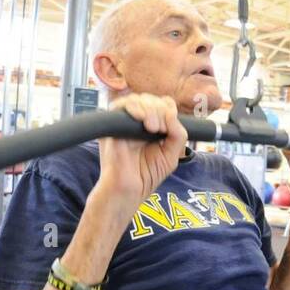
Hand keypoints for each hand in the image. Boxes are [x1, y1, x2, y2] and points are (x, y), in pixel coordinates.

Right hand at [92, 94, 187, 217]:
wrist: (129, 190)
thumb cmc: (147, 175)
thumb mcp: (172, 154)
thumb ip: (178, 134)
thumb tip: (171, 112)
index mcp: (151, 127)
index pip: (161, 104)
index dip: (168, 109)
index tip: (170, 126)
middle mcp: (136, 123)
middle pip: (150, 99)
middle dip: (160, 111)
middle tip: (160, 130)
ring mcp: (123, 123)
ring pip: (137, 100)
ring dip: (150, 110)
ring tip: (153, 129)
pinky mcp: (111, 125)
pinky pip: (120, 106)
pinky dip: (134, 108)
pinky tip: (142, 121)